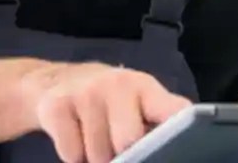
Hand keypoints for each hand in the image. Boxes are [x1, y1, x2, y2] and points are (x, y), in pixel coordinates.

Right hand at [24, 63, 190, 162]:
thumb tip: (176, 153)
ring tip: (96, 139)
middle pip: (130, 142)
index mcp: (146, 88)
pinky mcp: (56, 106)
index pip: (174, 111)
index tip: (181, 146)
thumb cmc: (109, 101)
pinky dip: (74, 156)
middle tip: (120, 148)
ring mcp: (86, 93)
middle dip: (125, 157)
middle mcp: (118, 84)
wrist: (55, 82)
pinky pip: (72, 155)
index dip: (181, 132)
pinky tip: (75, 135)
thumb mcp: (138, 103)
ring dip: (97, 158)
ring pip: (98, 155)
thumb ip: (158, 124)